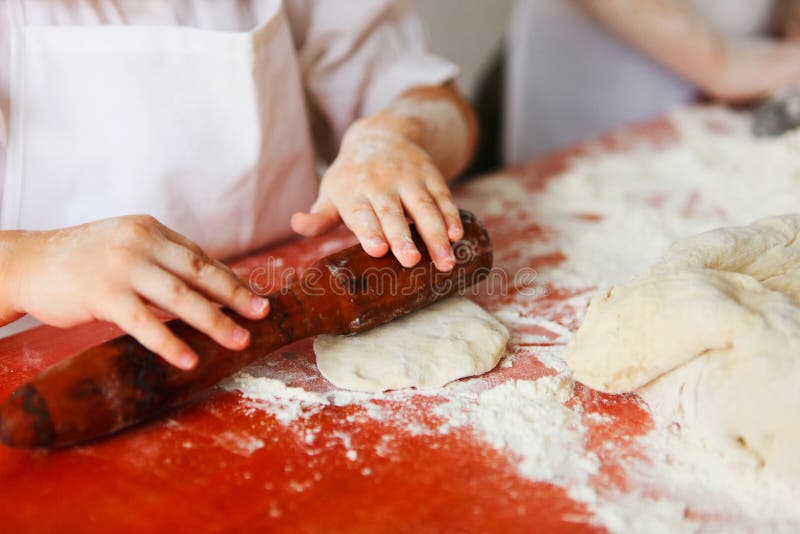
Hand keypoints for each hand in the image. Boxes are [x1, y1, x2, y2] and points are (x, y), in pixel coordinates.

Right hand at [6, 216, 268, 368]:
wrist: (25, 263)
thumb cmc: (81, 260)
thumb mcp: (125, 247)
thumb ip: (160, 259)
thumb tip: (204, 284)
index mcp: (150, 229)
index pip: (200, 256)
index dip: (230, 278)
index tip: (255, 297)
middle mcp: (140, 242)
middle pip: (200, 271)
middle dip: (235, 295)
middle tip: (263, 314)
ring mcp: (122, 266)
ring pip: (180, 297)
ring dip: (214, 321)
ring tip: (239, 340)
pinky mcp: (102, 294)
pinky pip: (145, 323)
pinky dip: (170, 342)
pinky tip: (189, 359)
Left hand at [291, 120, 463, 271]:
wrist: (381, 135)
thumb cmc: (352, 178)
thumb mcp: (331, 193)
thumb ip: (318, 217)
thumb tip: (296, 225)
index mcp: (353, 193)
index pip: (361, 214)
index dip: (368, 231)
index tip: (377, 249)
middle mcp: (381, 184)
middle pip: (393, 213)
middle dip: (402, 236)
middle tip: (411, 260)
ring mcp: (408, 178)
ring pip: (424, 207)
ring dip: (436, 234)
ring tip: (445, 261)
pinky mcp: (430, 175)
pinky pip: (442, 196)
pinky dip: (451, 215)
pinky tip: (457, 236)